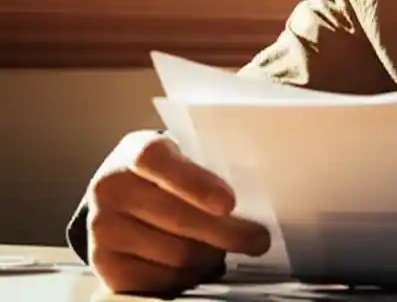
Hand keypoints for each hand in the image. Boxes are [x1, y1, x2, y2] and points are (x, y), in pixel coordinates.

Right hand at [86, 132, 270, 293]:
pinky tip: (197, 265)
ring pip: (176, 253)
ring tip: (223, 249)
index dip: (196, 183)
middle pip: (177, 217)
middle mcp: (110, 189)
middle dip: (226, 233)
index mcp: (135, 152)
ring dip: (210, 256)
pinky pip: (160, 280)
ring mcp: (102, 229)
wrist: (120, 196)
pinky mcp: (105, 265)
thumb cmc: (166, 175)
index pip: (159, 162)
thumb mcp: (184, 156)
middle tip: (258, 239)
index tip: (229, 203)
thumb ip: (211, 170)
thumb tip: (256, 200)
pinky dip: (188, 276)